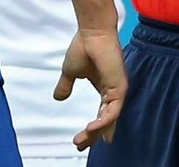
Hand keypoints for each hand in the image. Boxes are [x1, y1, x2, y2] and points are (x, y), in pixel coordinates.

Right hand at [56, 29, 126, 150]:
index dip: (92, 129)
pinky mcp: (120, 88)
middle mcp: (113, 92)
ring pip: (109, 119)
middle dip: (93, 135)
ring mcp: (118, 91)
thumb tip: (58, 98)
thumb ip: (66, 86)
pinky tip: (90, 128)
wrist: (91, 32)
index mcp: (104, 88)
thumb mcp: (70, 72)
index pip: (101, 115)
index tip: (81, 141)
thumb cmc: (83, 46)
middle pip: (105, 121)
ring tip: (81, 140)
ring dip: (95, 132)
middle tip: (80, 145)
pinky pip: (112, 112)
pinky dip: (102, 122)